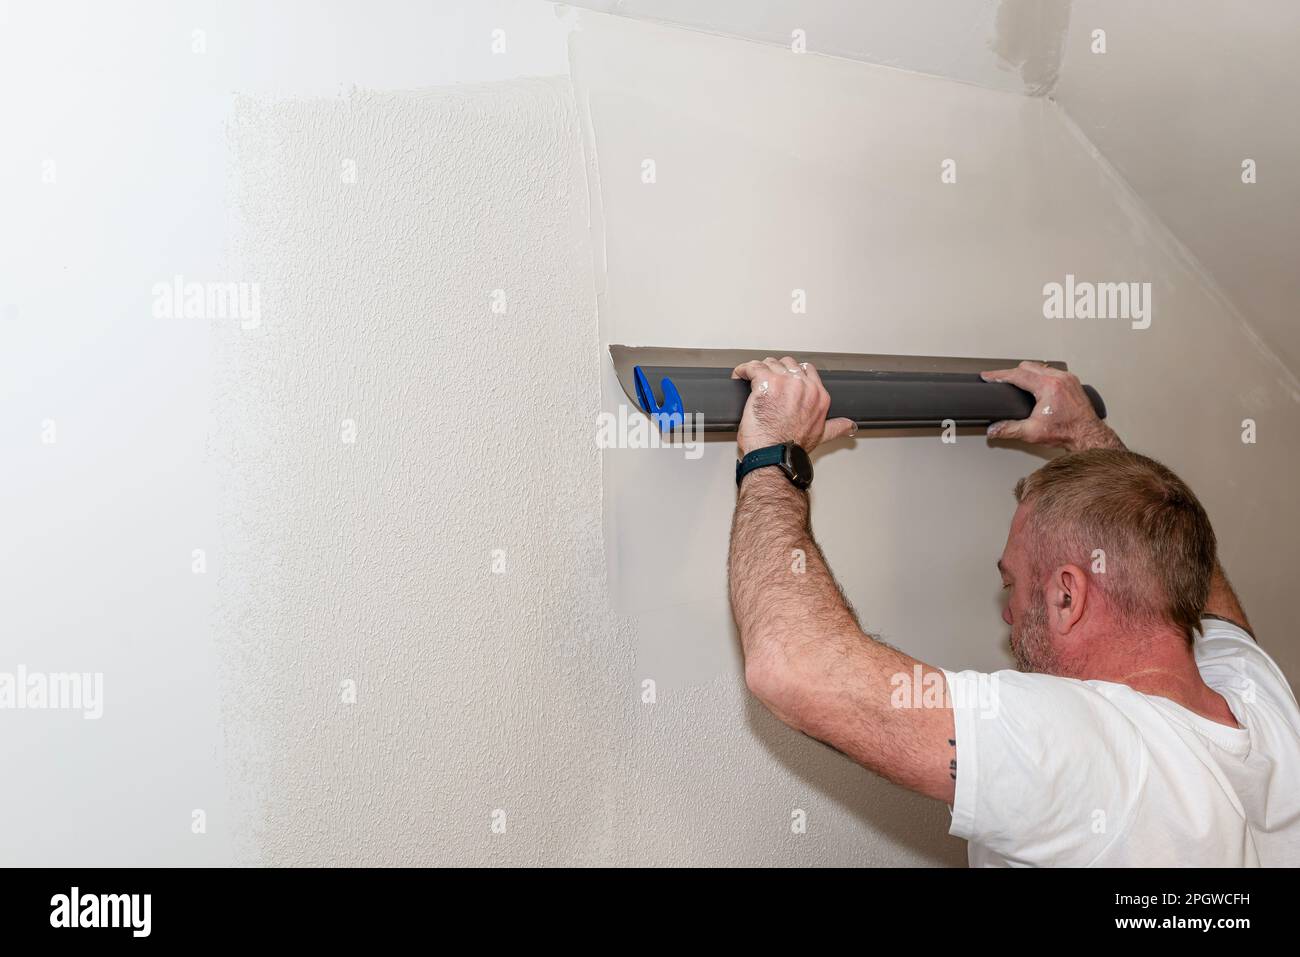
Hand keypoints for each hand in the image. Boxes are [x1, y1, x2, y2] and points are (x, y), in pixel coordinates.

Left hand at [731, 356, 856, 455]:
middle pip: (787, 363)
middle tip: (764, 382)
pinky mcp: (765, 383)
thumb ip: (837, 427)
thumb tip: (850, 426)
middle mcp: (804, 386)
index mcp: (818, 396)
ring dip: (758, 370)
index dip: (790, 373)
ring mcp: (785, 383)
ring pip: (769, 363)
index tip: (781, 380)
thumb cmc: (791, 448)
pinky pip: (752, 367)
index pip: (806, 370)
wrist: (775, 456)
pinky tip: (739, 376)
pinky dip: (743, 370)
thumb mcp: (821, 436)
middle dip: (774, 370)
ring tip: (750, 380)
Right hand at [980, 361, 1120, 451]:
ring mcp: (1067, 379)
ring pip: (1040, 367)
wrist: (1088, 436)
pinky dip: (1040, 375)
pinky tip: (1035, 382)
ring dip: (1026, 372)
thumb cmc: (1068, 432)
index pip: (1017, 375)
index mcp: (1048, 386)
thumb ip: (1009, 430)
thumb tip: (993, 430)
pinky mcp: (1072, 382)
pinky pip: (1052, 371)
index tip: (988, 376)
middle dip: (1011, 372)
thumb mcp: (1032, 433)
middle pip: (1028, 366)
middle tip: (999, 379)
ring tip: (1015, 380)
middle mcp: (1059, 378)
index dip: (999, 375)